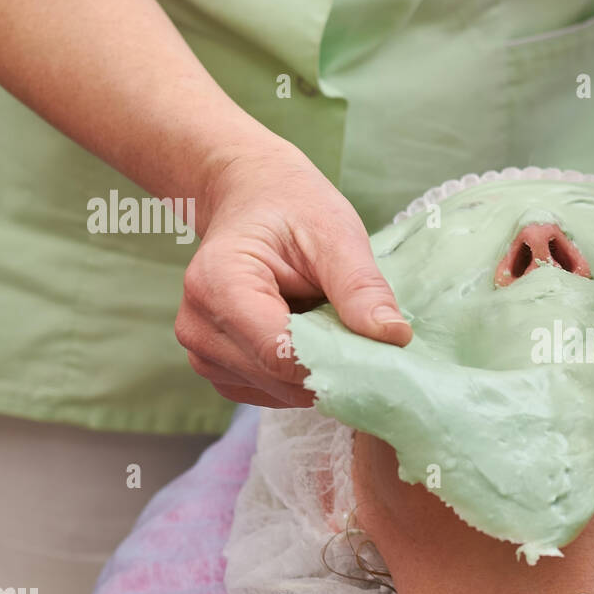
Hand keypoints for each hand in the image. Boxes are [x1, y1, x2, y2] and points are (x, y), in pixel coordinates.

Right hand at [175, 139, 410, 407]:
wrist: (251, 200)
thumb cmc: (292, 209)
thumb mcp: (336, 234)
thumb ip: (361, 288)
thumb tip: (395, 337)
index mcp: (218, 283)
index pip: (279, 353)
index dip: (336, 362)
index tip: (381, 354)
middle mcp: (198, 325)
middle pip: (280, 377)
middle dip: (331, 366)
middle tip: (361, 332)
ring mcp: (202, 353)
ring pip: (279, 392)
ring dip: (317, 370)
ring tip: (325, 322)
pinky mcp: (217, 370)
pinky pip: (271, 393)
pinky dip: (300, 376)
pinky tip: (309, 337)